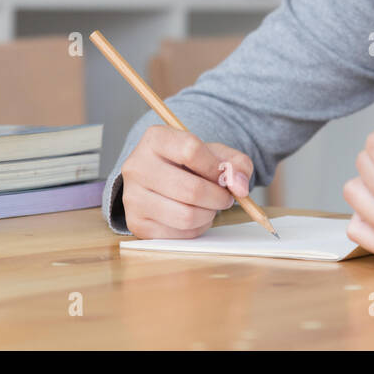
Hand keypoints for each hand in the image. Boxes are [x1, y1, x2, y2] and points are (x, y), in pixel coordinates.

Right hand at [119, 126, 253, 238]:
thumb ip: (235, 164)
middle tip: (225, 197)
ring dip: (208, 215)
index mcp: (155, 139)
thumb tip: (240, 187)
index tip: (225, 176)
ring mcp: (133, 197)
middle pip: (190, 189)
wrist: (159, 176)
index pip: (190, 150)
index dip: (216, 167)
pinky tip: (195, 216)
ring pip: (185, 216)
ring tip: (210, 206)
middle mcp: (137, 166)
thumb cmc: (189, 163)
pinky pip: (178, 234)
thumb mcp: (214, 153)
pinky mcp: (136, 223)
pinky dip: (196, 228)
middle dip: (218, 198)